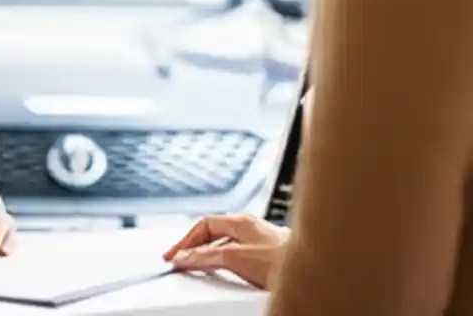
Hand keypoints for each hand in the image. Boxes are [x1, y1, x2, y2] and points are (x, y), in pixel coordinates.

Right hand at [162, 214, 289, 288]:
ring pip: (229, 246)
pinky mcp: (272, 258)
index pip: (203, 225)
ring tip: (204, 269)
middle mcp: (252, 228)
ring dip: (214, 257)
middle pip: (215, 235)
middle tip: (184, 261)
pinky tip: (231, 275)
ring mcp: (263, 242)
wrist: (320, 269)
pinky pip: (241, 257)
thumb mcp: (235, 257)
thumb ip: (207, 257)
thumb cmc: (284, 259)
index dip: (186, 241)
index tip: (175, 256)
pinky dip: (229, 264)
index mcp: (241, 221)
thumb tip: (185, 257)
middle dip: (197, 247)